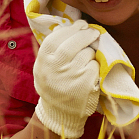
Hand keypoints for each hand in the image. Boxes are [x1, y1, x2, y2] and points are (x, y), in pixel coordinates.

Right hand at [32, 21, 103, 137]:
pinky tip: (90, 72)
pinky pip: (95, 66)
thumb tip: (67, 27)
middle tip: (93, 32)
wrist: (60, 113)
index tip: (81, 25)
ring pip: (87, 54)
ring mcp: (71, 76)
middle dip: (85, 34)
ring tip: (86, 59)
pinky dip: (95, 66)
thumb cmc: (54, 84)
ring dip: (90, 53)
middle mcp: (55, 68)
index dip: (70, 29)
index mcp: (43, 61)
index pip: (55, 38)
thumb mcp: (45, 67)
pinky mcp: (86, 84)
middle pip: (72, 43)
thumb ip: (53, 49)